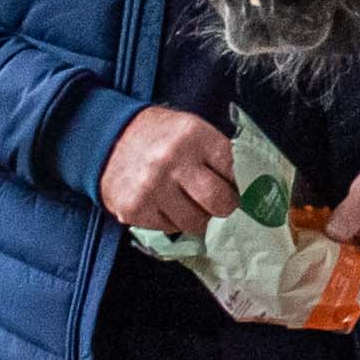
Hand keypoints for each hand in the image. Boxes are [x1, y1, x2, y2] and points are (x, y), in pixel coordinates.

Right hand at [97, 105, 236, 234]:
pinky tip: (165, 204)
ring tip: (189, 202)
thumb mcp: (191, 130)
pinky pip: (170, 228)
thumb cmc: (159, 136)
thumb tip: (252, 188)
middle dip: (224, 207)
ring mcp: (151, 187)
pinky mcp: (134, 209)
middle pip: (219, 201)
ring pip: (196, 222)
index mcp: (193, 134)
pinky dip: (173, 221)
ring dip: (198, 217)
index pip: (234, 169)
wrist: (107, 138)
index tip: (237, 188)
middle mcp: (172, 160)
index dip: (239, 183)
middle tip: (219, 203)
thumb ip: (218, 155)